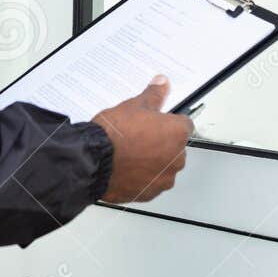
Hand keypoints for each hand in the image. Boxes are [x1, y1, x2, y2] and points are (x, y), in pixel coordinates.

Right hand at [91, 75, 192, 202]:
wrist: (93, 161)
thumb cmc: (114, 135)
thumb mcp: (134, 106)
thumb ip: (154, 95)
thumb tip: (162, 83)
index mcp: (177, 134)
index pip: (184, 125)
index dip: (168, 122)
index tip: (156, 122)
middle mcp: (176, 158)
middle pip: (175, 147)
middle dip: (161, 142)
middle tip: (140, 136)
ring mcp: (163, 178)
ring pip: (163, 167)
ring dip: (153, 161)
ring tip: (131, 153)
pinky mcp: (149, 193)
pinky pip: (150, 183)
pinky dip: (142, 177)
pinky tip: (127, 167)